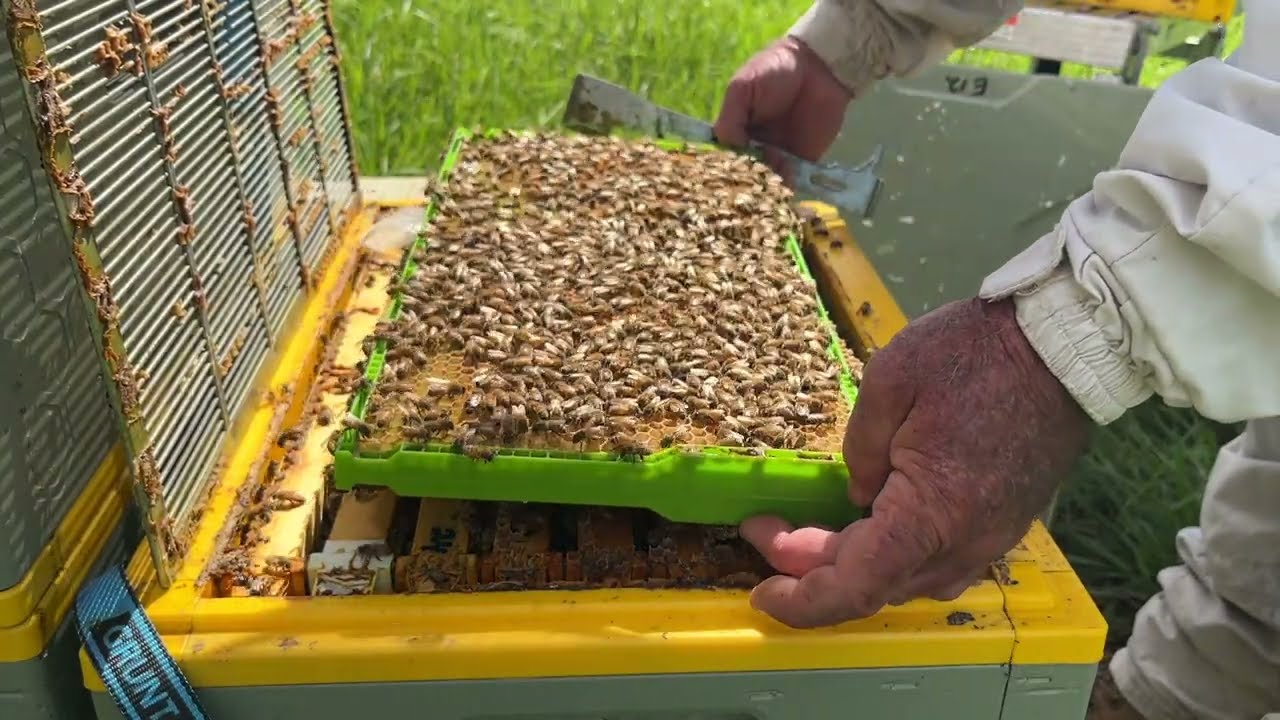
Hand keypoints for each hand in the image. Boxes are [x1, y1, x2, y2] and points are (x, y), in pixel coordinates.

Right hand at [713, 36, 851, 170]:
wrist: (820, 67)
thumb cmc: (775, 69)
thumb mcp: (743, 87)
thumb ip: (731, 117)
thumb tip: (724, 145)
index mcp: (735, 129)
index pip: (722, 154)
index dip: (719, 165)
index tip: (719, 172)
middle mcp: (752, 148)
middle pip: (741, 173)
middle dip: (742, 179)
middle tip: (746, 177)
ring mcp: (776, 157)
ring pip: (764, 182)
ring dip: (763, 183)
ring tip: (767, 172)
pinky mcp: (800, 162)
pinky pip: (789, 181)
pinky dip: (784, 186)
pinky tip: (783, 181)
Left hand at [741, 297, 1091, 627]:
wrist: (1062, 345)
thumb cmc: (972, 354)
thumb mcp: (888, 382)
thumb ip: (858, 451)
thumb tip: (855, 498)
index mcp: (930, 515)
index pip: (855, 586)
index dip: (801, 601)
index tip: (761, 592)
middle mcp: (964, 545)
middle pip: (875, 585)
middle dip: (811, 566)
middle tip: (766, 529)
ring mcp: (989, 540)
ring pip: (905, 579)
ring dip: (852, 563)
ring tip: (808, 529)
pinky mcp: (1002, 526)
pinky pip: (937, 561)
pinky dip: (892, 555)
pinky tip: (868, 525)